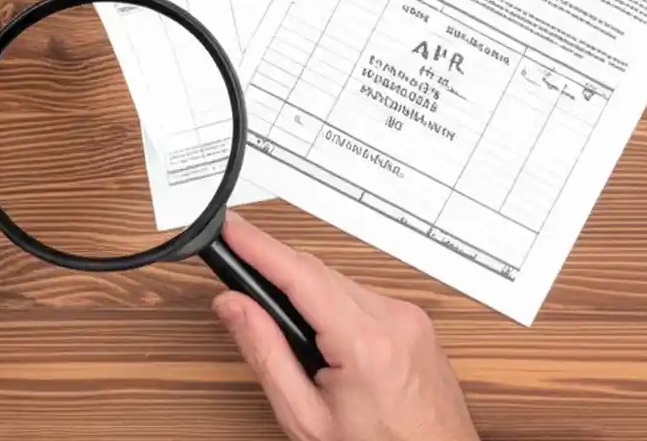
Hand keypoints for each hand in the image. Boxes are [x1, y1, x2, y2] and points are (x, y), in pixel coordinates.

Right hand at [213, 212, 478, 440]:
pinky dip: (332, 303)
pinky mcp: (416, 322)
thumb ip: (266, 354)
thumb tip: (234, 306)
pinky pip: (362, 296)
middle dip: (274, 269)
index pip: (300, 275)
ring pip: (339, 281)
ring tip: (276, 315)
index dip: (258, 245)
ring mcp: (411, 318)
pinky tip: (317, 329)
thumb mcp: (306, 417)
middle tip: (236, 274)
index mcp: (368, 344)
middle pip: (318, 273)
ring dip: (304, 291)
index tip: (230, 228)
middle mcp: (396, 320)